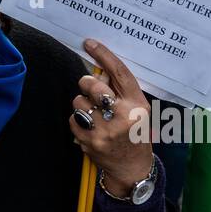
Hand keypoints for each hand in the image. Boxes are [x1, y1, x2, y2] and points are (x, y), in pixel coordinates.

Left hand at [68, 38, 153, 198]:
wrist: (132, 168)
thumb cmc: (135, 133)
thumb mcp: (138, 109)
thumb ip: (121, 90)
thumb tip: (100, 67)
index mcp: (137, 105)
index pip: (120, 73)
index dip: (104, 55)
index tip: (90, 43)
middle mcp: (123, 116)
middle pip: (93, 85)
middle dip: (87, 83)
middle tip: (90, 89)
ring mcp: (105, 131)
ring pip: (79, 102)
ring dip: (82, 104)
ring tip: (93, 114)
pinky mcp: (90, 142)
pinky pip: (72, 119)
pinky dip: (77, 120)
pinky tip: (89, 127)